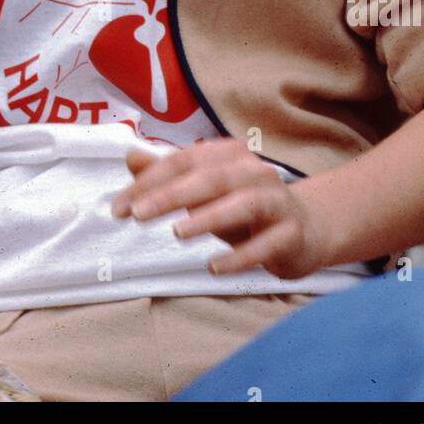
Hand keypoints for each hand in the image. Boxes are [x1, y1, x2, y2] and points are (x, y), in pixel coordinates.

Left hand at [111, 138, 328, 279]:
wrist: (306, 229)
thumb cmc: (243, 209)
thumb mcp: (204, 191)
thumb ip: (168, 175)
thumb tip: (130, 156)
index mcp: (228, 155)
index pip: (183, 162)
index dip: (149, 182)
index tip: (118, 208)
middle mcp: (253, 171)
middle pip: (210, 178)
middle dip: (171, 195)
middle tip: (137, 215)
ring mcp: (276, 200)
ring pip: (243, 203)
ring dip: (209, 217)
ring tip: (177, 233)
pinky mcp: (291, 232)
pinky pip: (267, 243)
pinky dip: (241, 256)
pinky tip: (214, 268)